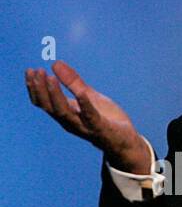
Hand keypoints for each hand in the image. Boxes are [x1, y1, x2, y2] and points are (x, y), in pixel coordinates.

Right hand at [24, 61, 150, 171]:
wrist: (127, 142)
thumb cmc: (106, 118)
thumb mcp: (89, 96)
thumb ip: (73, 82)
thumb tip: (55, 63)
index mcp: (66, 113)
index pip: (43, 102)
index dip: (34, 87)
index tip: (30, 70)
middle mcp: (71, 122)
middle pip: (49, 107)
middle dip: (41, 89)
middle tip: (37, 71)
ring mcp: (85, 126)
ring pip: (64, 113)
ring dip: (55, 95)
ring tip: (51, 78)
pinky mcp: (102, 129)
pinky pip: (91, 118)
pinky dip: (85, 106)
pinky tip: (81, 94)